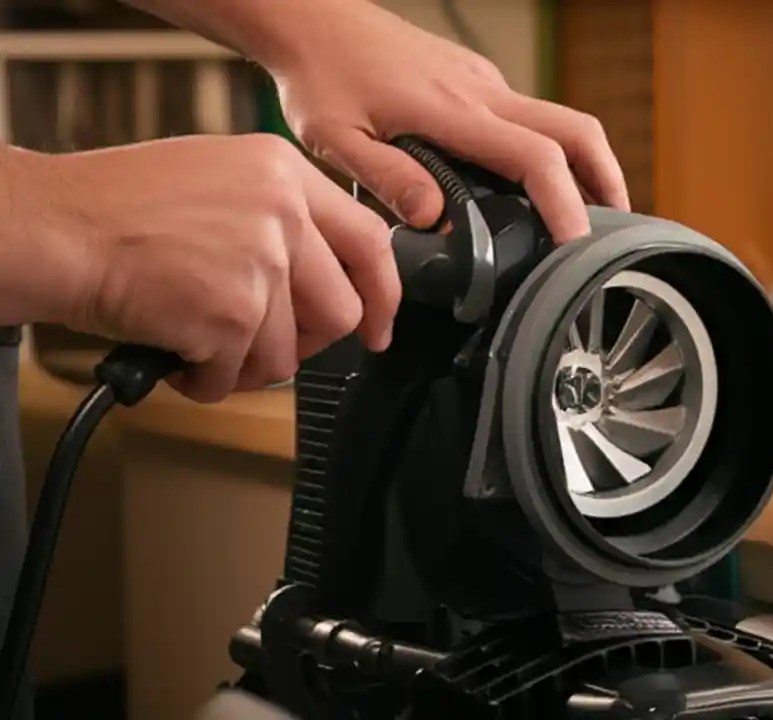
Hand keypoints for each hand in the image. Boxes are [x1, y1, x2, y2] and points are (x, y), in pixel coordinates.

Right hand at [25, 134, 398, 402]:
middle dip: (305, 343)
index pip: (370, 241)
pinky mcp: (232, 312)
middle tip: (259, 341)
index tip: (379, 326)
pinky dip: (204, 378)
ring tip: (198, 342)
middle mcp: (281, 211)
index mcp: (282, 172)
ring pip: (291, 353)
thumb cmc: (114, 210)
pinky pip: (239, 374)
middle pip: (341, 310)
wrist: (51, 229)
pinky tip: (174, 352)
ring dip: (243, 364)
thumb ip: (279, 217)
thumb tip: (326, 273)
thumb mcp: (217, 179)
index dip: (382, 294)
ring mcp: (260, 262)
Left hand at [262, 0, 628, 241]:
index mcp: (452, 110)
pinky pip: (531, 116)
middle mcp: (482, 91)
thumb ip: (388, 178)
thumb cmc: (319, 76)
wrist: (312, 19)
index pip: (534, 157)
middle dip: (605, 179)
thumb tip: (436, 217)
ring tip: (585, 214)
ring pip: (561, 120)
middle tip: (612, 228)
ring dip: (586, 165)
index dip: (565, 202)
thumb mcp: (336, 139)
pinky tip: (535, 185)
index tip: (576, 241)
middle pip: (576, 130)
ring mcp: (484, 82)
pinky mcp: (477, 80)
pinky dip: (552, 151)